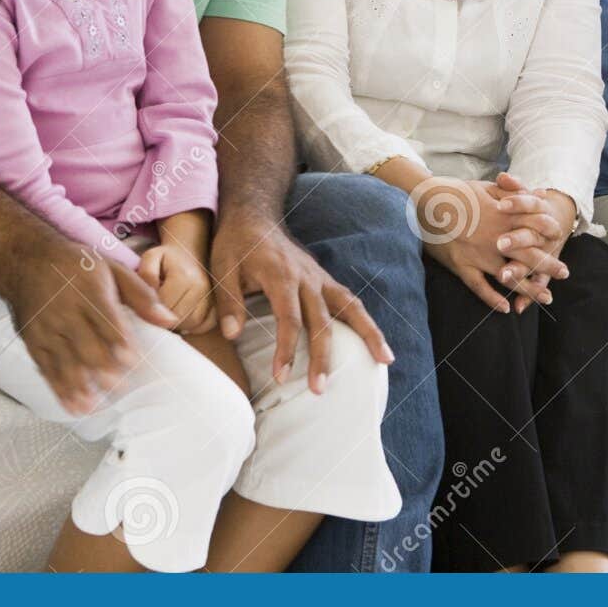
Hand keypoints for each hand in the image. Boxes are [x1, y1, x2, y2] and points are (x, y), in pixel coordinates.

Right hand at [9, 237, 177, 415]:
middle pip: (84, 344)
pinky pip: (46, 368)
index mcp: (90, 290)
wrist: (26, 261)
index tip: (131, 361)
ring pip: (63, 361)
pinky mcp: (32, 341)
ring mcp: (46, 328)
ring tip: (95, 406)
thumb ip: (142, 296)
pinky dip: (59, 389)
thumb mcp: (114, 269)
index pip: (106, 319)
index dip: (118, 341)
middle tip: (120, 388)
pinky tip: (74, 406)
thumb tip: (170, 320)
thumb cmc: (78, 266)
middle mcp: (65, 310)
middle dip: (102, 369)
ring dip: (79, 386)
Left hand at [140, 239, 215, 333]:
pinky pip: (205, 325)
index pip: (164, 306)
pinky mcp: (219, 305)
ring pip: (192, 324)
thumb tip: (149, 296)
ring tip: (171, 311)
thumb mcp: (151, 258)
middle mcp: (201, 288)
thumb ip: (146, 275)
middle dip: (164, 319)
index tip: (150, 302)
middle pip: (178, 319)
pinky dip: (193, 325)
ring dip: (179, 323)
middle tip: (159, 309)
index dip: (152, 309)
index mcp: (183, 276)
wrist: (191, 254)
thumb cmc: (167, 259)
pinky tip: (184, 315)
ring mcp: (213, 297)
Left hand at [209, 210, 393, 394]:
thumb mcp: (221, 267)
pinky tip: (376, 344)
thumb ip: (228, 302)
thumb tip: (232, 336)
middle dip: (322, 357)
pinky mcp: (326, 281)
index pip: (290, 318)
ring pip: (351, 307)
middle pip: (322, 321)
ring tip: (385, 361)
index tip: (281, 376)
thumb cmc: (236, 245)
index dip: (287, 349)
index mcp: (281, 275)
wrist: (256, 216)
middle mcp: (308, 278)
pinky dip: (366, 323)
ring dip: (369, 334)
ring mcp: (321, 278)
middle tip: (319, 390)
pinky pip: (351, 302)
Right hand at [411, 177, 566, 313]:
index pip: (533, 227)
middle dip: (548, 265)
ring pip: (508, 275)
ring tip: (546, 297)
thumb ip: (515, 193)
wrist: (425, 200)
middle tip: (564, 273)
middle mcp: (494, 237)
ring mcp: (478, 254)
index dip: (549, 233)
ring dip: (529, 288)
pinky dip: (492, 299)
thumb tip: (541, 193)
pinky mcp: (461, 265)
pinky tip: (505, 309)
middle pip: (528, 255)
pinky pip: (479, 286)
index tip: (561, 239)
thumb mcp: (487, 187)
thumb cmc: (456, 191)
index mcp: (502, 216)